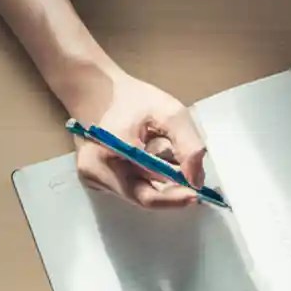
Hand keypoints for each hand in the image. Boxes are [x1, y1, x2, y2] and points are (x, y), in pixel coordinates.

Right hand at [72, 72, 206, 208]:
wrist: (99, 93)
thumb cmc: (134, 100)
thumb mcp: (170, 113)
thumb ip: (188, 145)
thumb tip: (196, 181)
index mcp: (112, 153)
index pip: (147, 192)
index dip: (175, 197)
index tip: (198, 193)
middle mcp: (96, 171)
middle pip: (141, 196)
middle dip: (170, 190)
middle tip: (192, 182)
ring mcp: (92, 177)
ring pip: (136, 191)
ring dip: (157, 180)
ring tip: (165, 153)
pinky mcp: (94, 178)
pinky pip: (127, 185)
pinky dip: (145, 176)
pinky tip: (149, 156)